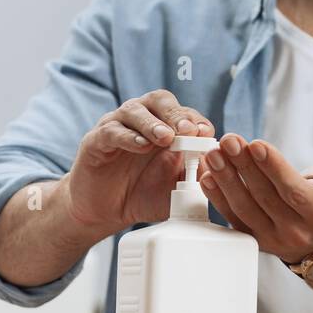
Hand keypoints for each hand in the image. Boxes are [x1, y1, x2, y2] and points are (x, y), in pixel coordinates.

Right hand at [60, 89, 215, 234]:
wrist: (107, 212)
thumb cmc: (145, 194)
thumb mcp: (177, 188)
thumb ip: (196, 174)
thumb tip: (216, 161)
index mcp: (165, 127)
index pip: (183, 112)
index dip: (195, 119)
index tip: (206, 132)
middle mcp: (141, 120)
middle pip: (159, 101)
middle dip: (176, 114)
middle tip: (187, 131)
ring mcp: (117, 127)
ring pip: (134, 110)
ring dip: (152, 123)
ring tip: (165, 138)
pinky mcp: (96, 141)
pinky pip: (112, 131)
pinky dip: (128, 137)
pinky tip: (141, 146)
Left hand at [198, 134, 312, 262]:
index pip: (294, 191)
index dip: (274, 168)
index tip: (257, 145)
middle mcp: (297, 232)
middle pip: (265, 197)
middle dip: (244, 165)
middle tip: (230, 140)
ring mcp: (273, 239)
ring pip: (245, 208)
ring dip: (226, 179)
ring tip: (215, 154)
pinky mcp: (254, 240)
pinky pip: (232, 217)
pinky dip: (217, 196)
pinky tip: (208, 175)